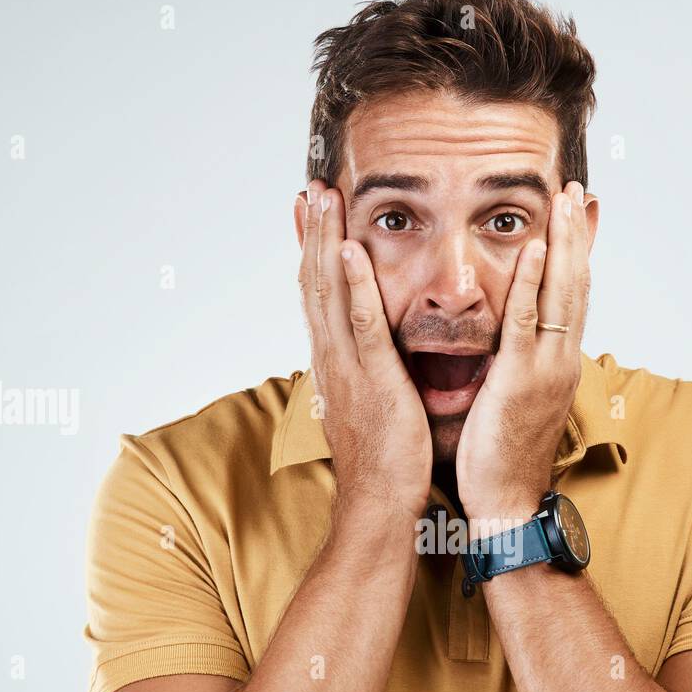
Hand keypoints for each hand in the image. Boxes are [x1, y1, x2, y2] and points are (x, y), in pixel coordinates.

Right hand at [297, 180, 431, 522]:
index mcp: (334, 364)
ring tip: (323, 195)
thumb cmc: (383, 465)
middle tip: (309, 185)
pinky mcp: (373, 379)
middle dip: (311, 231)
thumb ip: (367, 376)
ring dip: (324, 240)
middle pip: (314, 283)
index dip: (311, 252)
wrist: (379, 505)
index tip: (308, 213)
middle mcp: (332, 358)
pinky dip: (353, 284)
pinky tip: (350, 249)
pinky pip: (361, 323)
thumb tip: (368, 359)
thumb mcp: (370, 408)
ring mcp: (348, 367)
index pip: (317, 297)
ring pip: (330, 292)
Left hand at [456, 181, 590, 532]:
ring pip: (560, 293)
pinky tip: (533, 247)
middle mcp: (562, 359)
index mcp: (560, 363)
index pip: (575, 296)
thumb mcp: (515, 400)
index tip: (582, 214)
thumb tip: (510, 340)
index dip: (580, 253)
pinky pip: (527, 321)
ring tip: (564, 198)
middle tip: (577, 189)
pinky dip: (532, 281)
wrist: (506, 502)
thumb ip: (516, 364)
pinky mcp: (520, 379)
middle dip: (578, 234)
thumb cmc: (503, 457)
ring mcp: (546, 368)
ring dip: (563, 242)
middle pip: (577, 284)